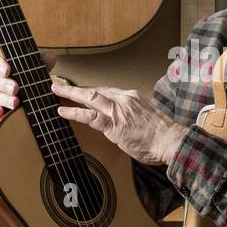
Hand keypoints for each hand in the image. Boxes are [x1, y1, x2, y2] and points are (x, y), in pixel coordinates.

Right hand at [0, 50, 57, 118]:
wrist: (25, 93)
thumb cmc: (26, 76)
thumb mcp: (34, 68)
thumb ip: (41, 61)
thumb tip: (51, 57)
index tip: (8, 70)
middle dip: (3, 84)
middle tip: (15, 88)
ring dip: (2, 99)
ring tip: (16, 103)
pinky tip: (1, 112)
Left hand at [51, 82, 188, 166]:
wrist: (171, 141)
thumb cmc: (162, 135)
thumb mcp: (147, 118)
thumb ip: (133, 116)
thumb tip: (125, 122)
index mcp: (133, 97)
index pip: (108, 91)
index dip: (92, 91)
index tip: (82, 91)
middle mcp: (125, 99)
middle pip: (97, 90)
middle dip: (77, 88)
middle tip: (60, 85)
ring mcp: (118, 110)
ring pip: (90, 98)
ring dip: (71, 94)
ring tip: (56, 91)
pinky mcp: (114, 124)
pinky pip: (90, 116)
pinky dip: (74, 112)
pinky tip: (62, 111)